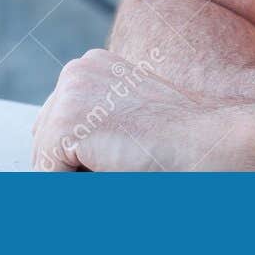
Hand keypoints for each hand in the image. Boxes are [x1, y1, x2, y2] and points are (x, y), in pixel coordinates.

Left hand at [32, 48, 231, 170]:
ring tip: (121, 168)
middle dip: (71, 168)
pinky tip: (114, 171)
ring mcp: (70, 93)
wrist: (209, 142)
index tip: (109, 165)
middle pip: (46, 141)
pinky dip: (73, 186)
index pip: (59, 126)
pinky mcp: (66, 121)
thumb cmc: (183, 139)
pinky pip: (48, 175)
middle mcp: (78, 71)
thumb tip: (56, 164)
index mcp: (94, 68)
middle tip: (117, 169)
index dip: (80, 159)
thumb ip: (98, 130)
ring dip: (75, 176)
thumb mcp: (129, 124)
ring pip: (46, 161)